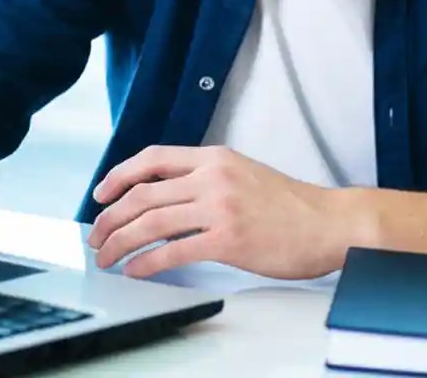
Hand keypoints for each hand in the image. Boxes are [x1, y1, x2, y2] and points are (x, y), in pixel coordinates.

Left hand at [85, 146, 349, 278]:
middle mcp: (213, 177)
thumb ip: (206, 177)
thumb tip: (165, 196)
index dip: (118, 176)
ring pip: (150, 223)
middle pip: (142, 194)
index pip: (152, 158)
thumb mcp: (243, 172)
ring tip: (108, 256)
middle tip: (97, 235)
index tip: (101, 194)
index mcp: (215, 157)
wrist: (330, 223)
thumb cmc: (291, 205)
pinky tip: (136, 270)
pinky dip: (146, 263)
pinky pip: (173, 251)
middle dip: (110, 218)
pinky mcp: (227, 240)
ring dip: (121, 242)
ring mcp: (220, 207)